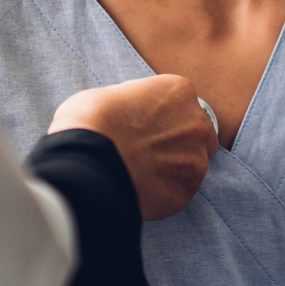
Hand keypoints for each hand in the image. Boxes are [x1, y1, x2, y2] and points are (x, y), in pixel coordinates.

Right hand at [51, 75, 216, 220]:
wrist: (85, 161)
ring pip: (191, 166)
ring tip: (140, 174)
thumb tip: (135, 117)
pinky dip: (163, 193)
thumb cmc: (91, 121)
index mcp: (179, 91)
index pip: (184, 105)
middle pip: (199, 136)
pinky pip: (178, 193)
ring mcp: (195, 160)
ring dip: (172, 170)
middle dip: (179, 144)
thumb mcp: (114, 95)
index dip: (164, 119)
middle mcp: (196, 123)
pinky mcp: (185, 192)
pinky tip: (139, 189)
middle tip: (148, 152)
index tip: (146, 129)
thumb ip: (138, 105)